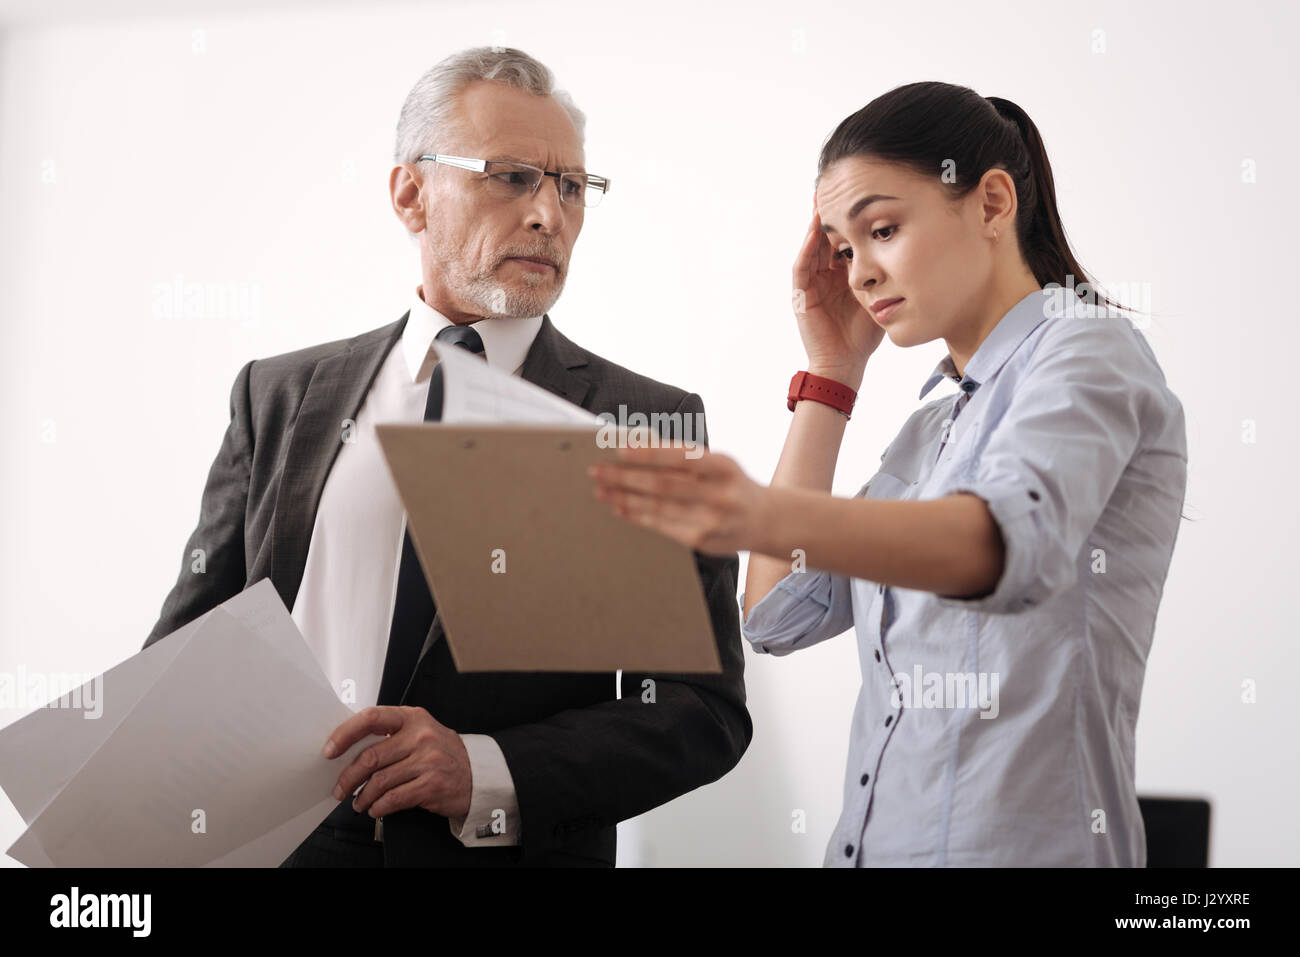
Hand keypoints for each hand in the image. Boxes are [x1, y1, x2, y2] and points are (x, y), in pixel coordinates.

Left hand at [323, 706, 471, 819]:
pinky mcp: (432, 784)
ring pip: (380, 781)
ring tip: (359, 802)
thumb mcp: (420, 733)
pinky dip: (379, 807)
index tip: (330, 750)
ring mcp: (428, 760)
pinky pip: (394, 798)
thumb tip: (349, 749)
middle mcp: (420, 736)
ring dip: (363, 796)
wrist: (477, 773)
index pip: (371, 718)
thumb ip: (390, 735)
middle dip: (348, 776)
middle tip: (340, 788)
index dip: (345, 734)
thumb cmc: (442, 753)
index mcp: (413, 717)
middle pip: (371, 756)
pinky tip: (376, 808)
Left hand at [588, 446, 769, 555]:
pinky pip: (661, 527)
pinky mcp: (701, 540)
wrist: (764, 520)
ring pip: (658, 508)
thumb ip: (683, 457)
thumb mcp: (718, 464)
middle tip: (597, 471)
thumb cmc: (731, 484)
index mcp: (724, 466)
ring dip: (624, 499)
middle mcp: (720, 494)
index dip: (649, 452)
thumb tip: (638, 446)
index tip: (619, 447)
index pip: (681, 456)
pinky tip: (620, 508)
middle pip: (664, 485)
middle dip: (625, 477)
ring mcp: (711, 520)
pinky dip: (637, 516)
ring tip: (601, 490)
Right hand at [792, 199, 885, 388]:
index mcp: (842, 273)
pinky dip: (808, 247)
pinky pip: (802, 266)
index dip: (851, 217)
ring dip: (816, 222)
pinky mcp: (801, 295)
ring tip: (822, 197)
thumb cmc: (864, 335)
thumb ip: (890, 274)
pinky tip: (815, 229)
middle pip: (826, 236)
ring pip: (812, 245)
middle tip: (838, 183)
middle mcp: (825, 274)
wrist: (846, 365)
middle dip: (832, 212)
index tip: (862, 192)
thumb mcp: (883, 295)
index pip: (845, 238)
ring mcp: (811, 284)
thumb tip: (920, 251)